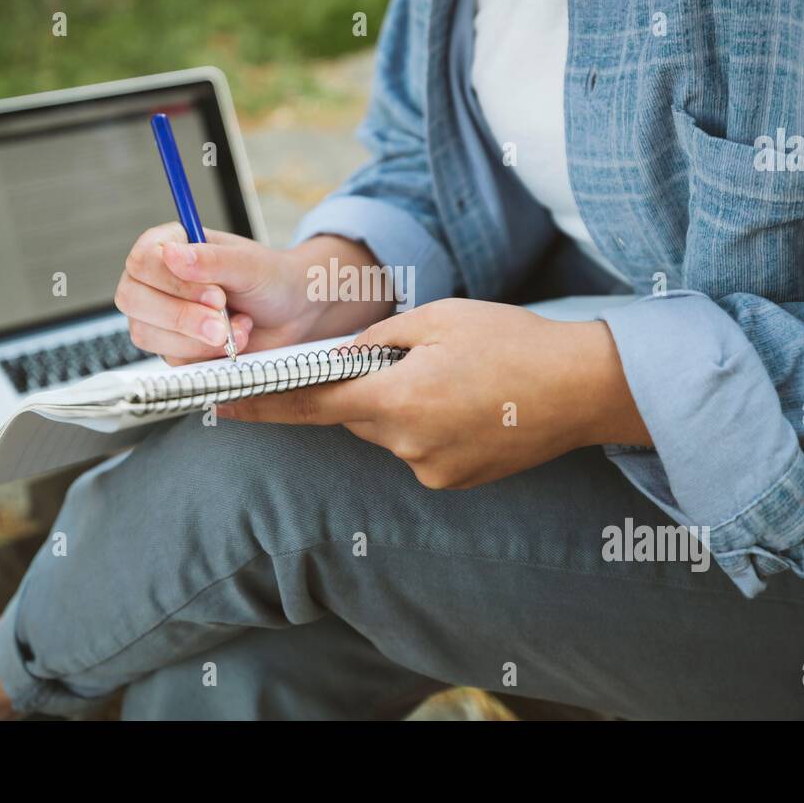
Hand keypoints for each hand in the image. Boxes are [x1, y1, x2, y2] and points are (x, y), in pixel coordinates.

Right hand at [114, 225, 389, 364]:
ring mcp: (158, 315)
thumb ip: (212, 260)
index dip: (174, 283)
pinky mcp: (170, 347)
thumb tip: (172, 254)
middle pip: (133, 300)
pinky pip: (170, 359)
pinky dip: (205, 355)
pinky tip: (232, 342)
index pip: (143, 262)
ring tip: (237, 328)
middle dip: (182, 317)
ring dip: (197, 339)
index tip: (217, 295)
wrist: (291, 314)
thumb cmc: (270, 279)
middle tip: (222, 322)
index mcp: (168, 245)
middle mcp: (154, 280)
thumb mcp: (249, 265)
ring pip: (147, 334)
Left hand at [218, 298, 650, 488]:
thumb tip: (336, 360)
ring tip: (454, 379)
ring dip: (400, 406)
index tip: (218, 402)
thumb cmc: (513, 342)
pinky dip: (426, 427)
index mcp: (398, 400)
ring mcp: (432, 471)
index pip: (310, 404)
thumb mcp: (438, 320)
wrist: (585, 387)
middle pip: (355, 415)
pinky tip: (466, 405)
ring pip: (387, 432)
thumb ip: (376, 342)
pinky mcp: (453, 482)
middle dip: (366, 386)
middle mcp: (408, 446)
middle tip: (410, 356)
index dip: (261, 404)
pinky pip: (417, 451)